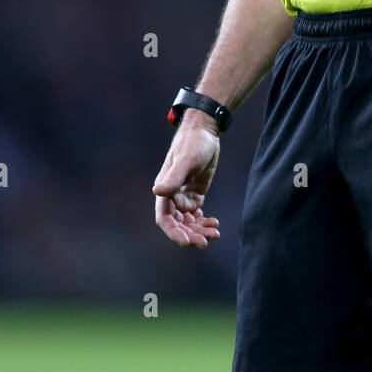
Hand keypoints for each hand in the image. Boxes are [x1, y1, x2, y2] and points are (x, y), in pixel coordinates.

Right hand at [153, 116, 220, 248]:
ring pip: (189, 222)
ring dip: (200, 230)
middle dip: (191, 234)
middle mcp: (172, 196)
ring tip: (215, 233)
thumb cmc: (192, 142)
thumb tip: (156, 191)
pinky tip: (214, 223)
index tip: (187, 241)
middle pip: (178, 224)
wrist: (205, 130)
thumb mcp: (185, 160)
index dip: (174, 232)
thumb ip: (173, 177)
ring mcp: (183, 196)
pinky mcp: (195, 193)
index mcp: (165, 190)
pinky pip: (196, 214)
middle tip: (207, 240)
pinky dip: (204, 222)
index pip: (165, 219)